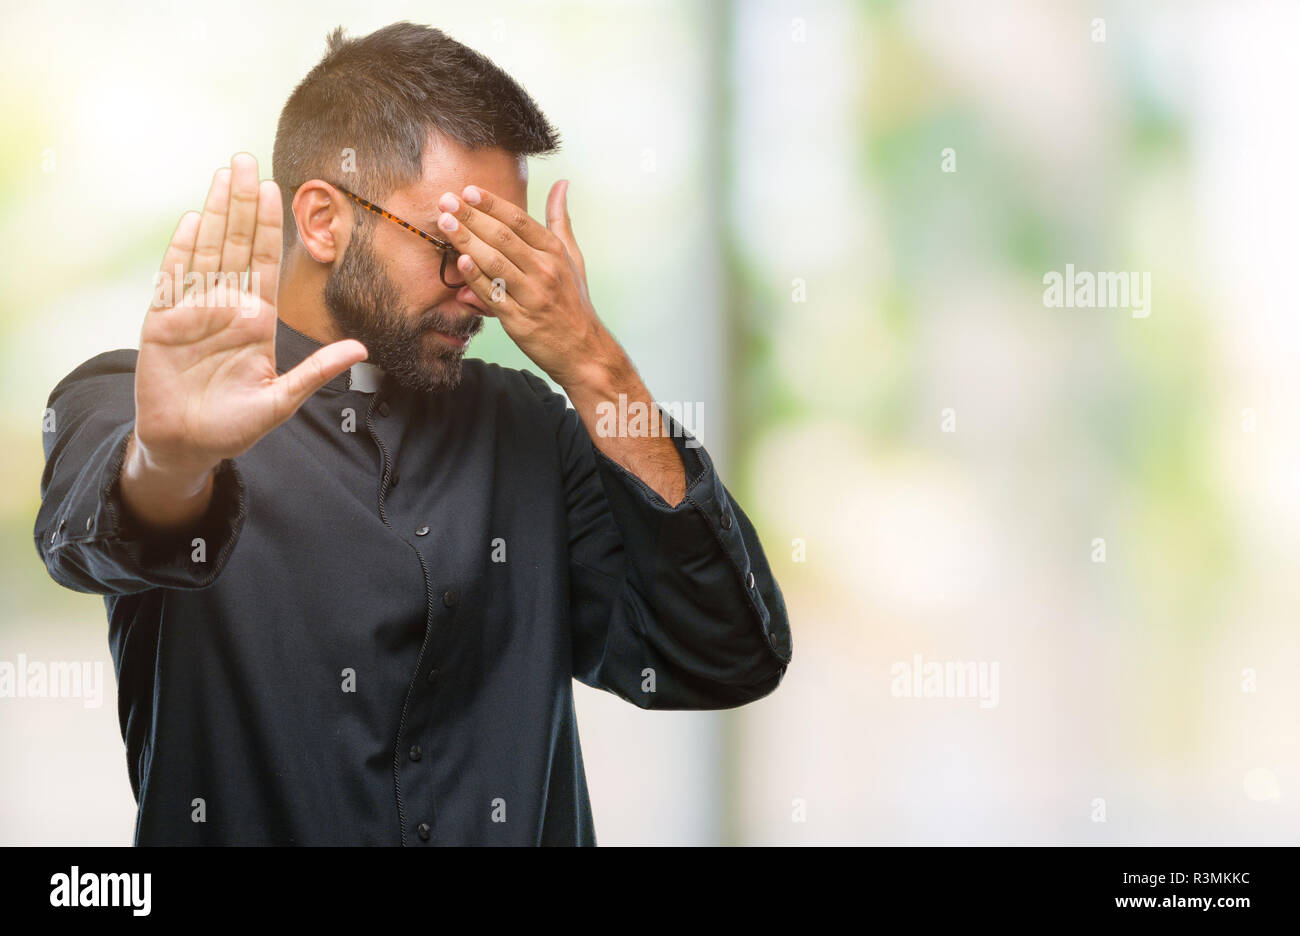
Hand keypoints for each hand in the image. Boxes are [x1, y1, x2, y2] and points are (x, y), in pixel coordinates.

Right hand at [135, 153, 367, 477]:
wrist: (187, 445)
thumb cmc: (235, 425)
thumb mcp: (282, 399)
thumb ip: (316, 371)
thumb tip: (361, 350)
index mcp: (257, 319)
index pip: (266, 262)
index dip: (270, 226)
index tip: (277, 188)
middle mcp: (227, 306)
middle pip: (236, 245)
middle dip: (242, 203)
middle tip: (245, 159)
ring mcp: (194, 310)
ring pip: (207, 252)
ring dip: (215, 213)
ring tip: (222, 175)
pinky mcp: (163, 322)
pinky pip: (175, 280)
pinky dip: (183, 251)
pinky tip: (194, 221)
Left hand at [434, 180, 618, 388]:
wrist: (583, 350)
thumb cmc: (572, 302)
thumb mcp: (573, 257)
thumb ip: (560, 220)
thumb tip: (561, 184)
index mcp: (554, 252)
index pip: (520, 221)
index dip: (493, 204)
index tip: (469, 190)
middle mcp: (545, 270)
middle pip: (503, 237)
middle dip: (472, 217)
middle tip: (447, 200)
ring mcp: (532, 295)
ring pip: (495, 262)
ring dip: (467, 240)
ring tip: (445, 223)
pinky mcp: (519, 320)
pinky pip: (493, 295)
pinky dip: (476, 278)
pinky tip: (460, 261)